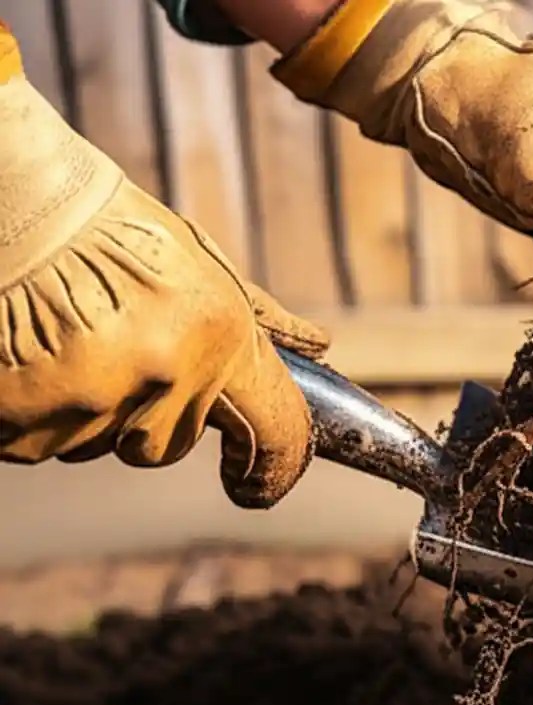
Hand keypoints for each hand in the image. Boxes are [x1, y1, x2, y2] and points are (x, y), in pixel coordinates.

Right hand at [0, 32, 328, 507]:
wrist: (16, 204)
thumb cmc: (115, 229)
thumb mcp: (203, 265)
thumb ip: (260, 320)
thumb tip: (319, 347)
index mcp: (220, 337)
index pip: (276, 432)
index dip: (274, 471)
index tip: (256, 487)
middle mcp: (164, 375)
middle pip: (167, 447)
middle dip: (149, 415)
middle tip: (117, 352)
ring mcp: (90, 402)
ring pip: (97, 446)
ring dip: (87, 412)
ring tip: (67, 342)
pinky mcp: (20, 420)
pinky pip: (36, 444)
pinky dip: (32, 413)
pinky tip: (28, 357)